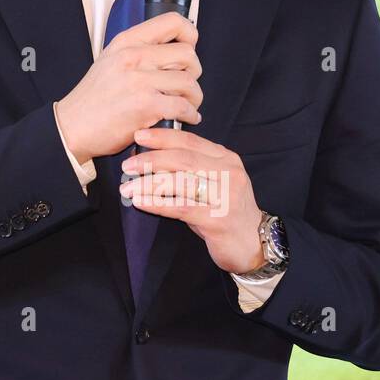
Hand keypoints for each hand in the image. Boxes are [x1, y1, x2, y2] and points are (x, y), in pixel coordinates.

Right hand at [55, 12, 201, 160]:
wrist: (73, 126)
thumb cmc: (94, 98)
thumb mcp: (110, 59)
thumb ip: (139, 50)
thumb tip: (173, 48)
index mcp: (126, 41)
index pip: (173, 22)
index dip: (189, 35)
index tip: (188, 49)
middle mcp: (133, 56)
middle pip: (188, 54)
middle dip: (193, 72)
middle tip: (184, 86)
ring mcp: (139, 80)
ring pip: (189, 82)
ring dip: (193, 97)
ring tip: (185, 105)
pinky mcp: (146, 105)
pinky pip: (183, 106)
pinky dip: (189, 115)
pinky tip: (184, 118)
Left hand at [118, 127, 265, 273]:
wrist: (252, 243)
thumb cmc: (224, 210)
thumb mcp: (212, 181)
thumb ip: (189, 167)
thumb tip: (148, 157)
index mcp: (226, 158)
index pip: (190, 141)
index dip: (162, 137)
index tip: (138, 136)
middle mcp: (229, 173)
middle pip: (183, 159)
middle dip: (151, 160)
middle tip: (128, 166)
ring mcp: (226, 196)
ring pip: (180, 183)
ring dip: (149, 184)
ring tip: (128, 187)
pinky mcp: (218, 220)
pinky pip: (181, 208)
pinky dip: (157, 203)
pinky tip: (140, 202)